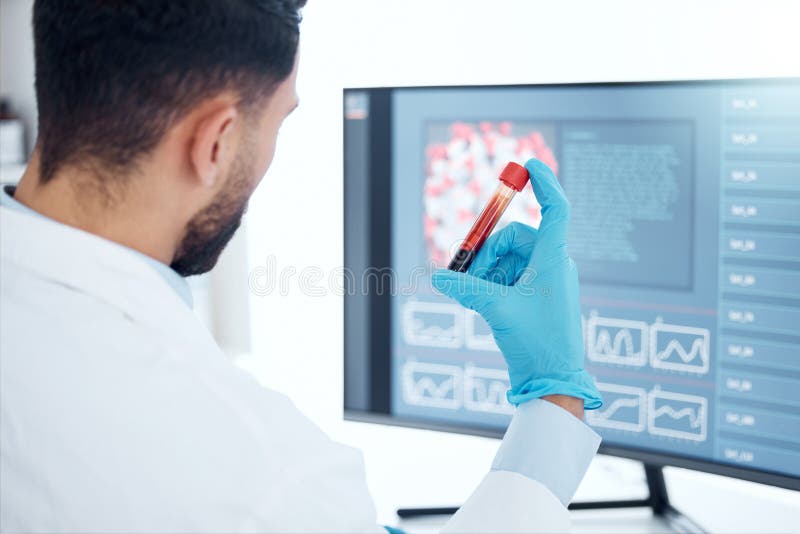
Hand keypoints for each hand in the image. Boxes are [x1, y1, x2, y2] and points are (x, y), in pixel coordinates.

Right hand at [431, 158, 601, 409]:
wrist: (553, 380)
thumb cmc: (536, 342)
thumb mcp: (495, 309)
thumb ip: (466, 289)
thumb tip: (438, 278)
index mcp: (554, 258)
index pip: (555, 208)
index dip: (545, 183)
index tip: (530, 165)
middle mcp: (554, 264)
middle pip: (516, 236)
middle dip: (489, 252)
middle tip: (469, 276)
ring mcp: (548, 280)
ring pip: (511, 258)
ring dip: (490, 272)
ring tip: (478, 298)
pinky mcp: (539, 296)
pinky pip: (513, 276)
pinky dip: (495, 284)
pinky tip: (485, 305)